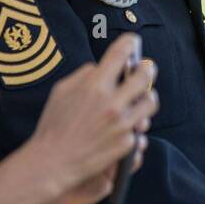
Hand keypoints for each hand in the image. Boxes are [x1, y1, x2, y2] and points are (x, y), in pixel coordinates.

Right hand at [17, 35, 157, 203]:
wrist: (54, 162)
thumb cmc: (54, 125)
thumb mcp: (61, 91)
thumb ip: (84, 75)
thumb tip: (101, 67)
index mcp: (95, 85)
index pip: (120, 53)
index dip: (130, 42)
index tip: (133, 41)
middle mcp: (112, 102)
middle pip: (145, 75)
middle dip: (147, 68)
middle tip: (146, 67)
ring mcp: (122, 124)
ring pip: (150, 101)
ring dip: (147, 96)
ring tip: (141, 96)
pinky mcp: (127, 143)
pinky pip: (140, 127)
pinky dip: (135, 124)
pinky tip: (127, 123)